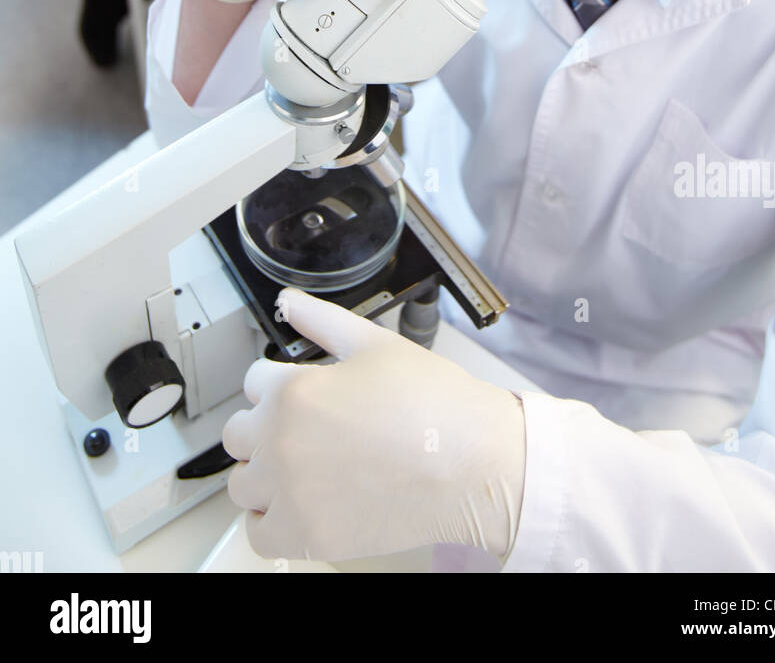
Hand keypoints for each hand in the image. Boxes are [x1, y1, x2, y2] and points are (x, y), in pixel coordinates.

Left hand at [222, 288, 526, 562]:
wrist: (472, 464)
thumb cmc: (434, 405)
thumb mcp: (375, 344)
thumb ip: (322, 320)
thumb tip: (291, 301)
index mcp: (294, 391)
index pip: (252, 382)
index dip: (279, 382)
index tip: (301, 394)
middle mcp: (282, 443)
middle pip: (238, 434)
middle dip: (265, 426)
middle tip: (306, 430)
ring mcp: (291, 494)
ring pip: (242, 485)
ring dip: (263, 473)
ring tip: (304, 466)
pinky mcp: (307, 536)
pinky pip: (259, 534)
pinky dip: (272, 521)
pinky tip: (301, 504)